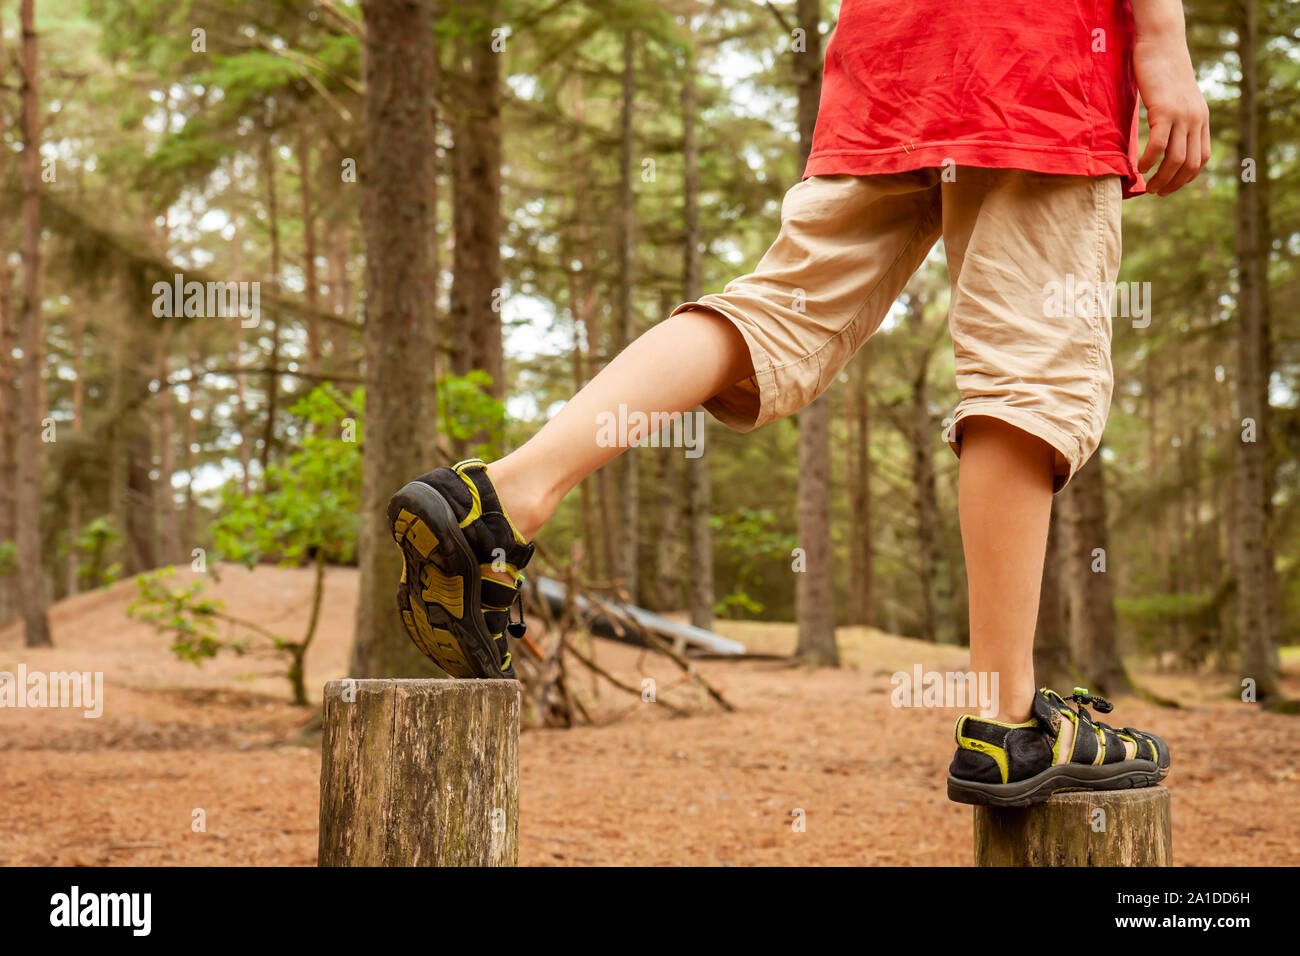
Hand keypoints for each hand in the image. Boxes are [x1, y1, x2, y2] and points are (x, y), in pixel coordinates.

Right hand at [1133, 32, 1210, 195]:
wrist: (1162, 46)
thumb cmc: (1163, 71)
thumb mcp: (1177, 98)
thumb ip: (1176, 118)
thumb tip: (1164, 139)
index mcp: (1202, 118)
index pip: (1202, 158)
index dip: (1186, 178)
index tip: (1169, 187)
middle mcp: (1196, 119)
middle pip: (1190, 164)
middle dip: (1173, 184)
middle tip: (1155, 192)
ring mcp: (1183, 115)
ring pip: (1176, 159)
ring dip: (1161, 178)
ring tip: (1147, 186)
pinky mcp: (1165, 110)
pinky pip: (1159, 145)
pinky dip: (1149, 161)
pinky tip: (1139, 167)